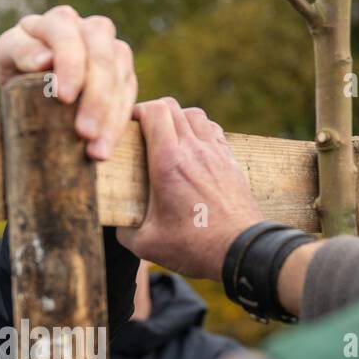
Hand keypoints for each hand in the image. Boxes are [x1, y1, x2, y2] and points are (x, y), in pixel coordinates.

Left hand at [0, 5, 137, 159]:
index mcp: (58, 21)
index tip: (64, 97)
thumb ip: (20, 52)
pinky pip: (129, 94)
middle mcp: (90, 29)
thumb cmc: (17, 68)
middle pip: (102, 52)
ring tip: (96, 151)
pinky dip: (118, 122)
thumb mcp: (8, 58)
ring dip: (110, 115)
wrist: (34, 84)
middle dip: (96, 94)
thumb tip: (44, 60)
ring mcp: (112, 49)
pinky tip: (106, 147)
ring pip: (120, 73)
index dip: (70, 63)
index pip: (67, 33)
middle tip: (84, 132)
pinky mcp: (124, 72)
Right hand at [117, 99, 263, 280]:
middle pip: (173, 107)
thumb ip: (124, 230)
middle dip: (153, 112)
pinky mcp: (231, 162)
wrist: (241, 252)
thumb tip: (117, 222)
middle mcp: (194, 150)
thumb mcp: (146, 244)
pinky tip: (193, 150)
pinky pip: (213, 132)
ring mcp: (216, 154)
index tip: (128, 125)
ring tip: (168, 137)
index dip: (137, 111)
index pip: (154, 111)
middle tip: (142, 130)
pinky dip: (200, 131)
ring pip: (195, 115)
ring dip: (178, 119)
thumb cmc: (194, 247)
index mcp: (169, 163)